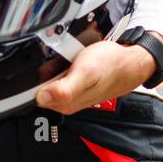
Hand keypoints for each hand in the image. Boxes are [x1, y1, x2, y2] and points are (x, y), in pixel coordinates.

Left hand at [34, 34, 159, 114]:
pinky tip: (71, 59)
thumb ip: (64, 89)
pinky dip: (60, 64)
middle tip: (61, 59)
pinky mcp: (74, 84)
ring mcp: (69, 93)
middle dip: (44, 70)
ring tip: (68, 58)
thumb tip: (41, 98)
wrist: (129, 62)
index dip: (34, 78)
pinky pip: (57, 74)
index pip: (33, 95)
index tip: (47, 67)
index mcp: (64, 104)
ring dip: (53, 66)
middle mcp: (65, 101)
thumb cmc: (110, 66)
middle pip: (38, 85)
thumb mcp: (87, 73)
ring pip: (48, 78)